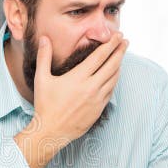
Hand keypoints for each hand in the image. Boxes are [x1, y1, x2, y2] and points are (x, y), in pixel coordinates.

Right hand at [14, 33, 127, 167]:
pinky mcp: (99, 109)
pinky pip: (111, 91)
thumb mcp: (41, 79)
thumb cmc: (45, 105)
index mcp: (78, 77)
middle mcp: (91, 87)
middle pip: (112, 65)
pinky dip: (114, 80)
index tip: (118, 35)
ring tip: (121, 56)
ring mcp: (97, 99)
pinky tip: (114, 76)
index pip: (100, 56)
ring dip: (119, 65)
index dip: (111, 44)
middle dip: (120, 51)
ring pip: (114, 78)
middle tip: (125, 41)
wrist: (51, 131)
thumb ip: (44, 56)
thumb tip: (44, 38)